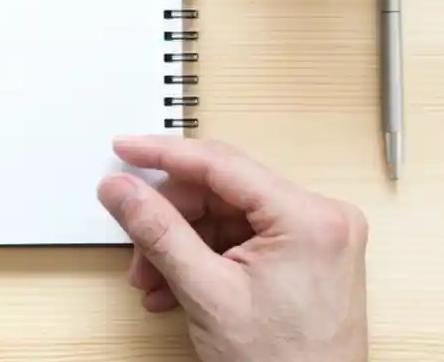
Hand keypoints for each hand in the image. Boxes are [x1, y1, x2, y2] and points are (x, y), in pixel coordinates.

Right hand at [98, 135, 367, 361]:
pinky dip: (206, 258)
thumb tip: (122, 189)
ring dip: (183, 246)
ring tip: (154, 282)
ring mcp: (317, 237)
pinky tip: (177, 287)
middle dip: (172, 221)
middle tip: (137, 250)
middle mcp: (322, 217)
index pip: (222, 165)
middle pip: (221, 192)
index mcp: (309, 218)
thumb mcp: (207, 294)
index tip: (126, 149)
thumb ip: (159, 232)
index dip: (165, 155)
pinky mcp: (308, 255)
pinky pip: (242, 238)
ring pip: (226, 216)